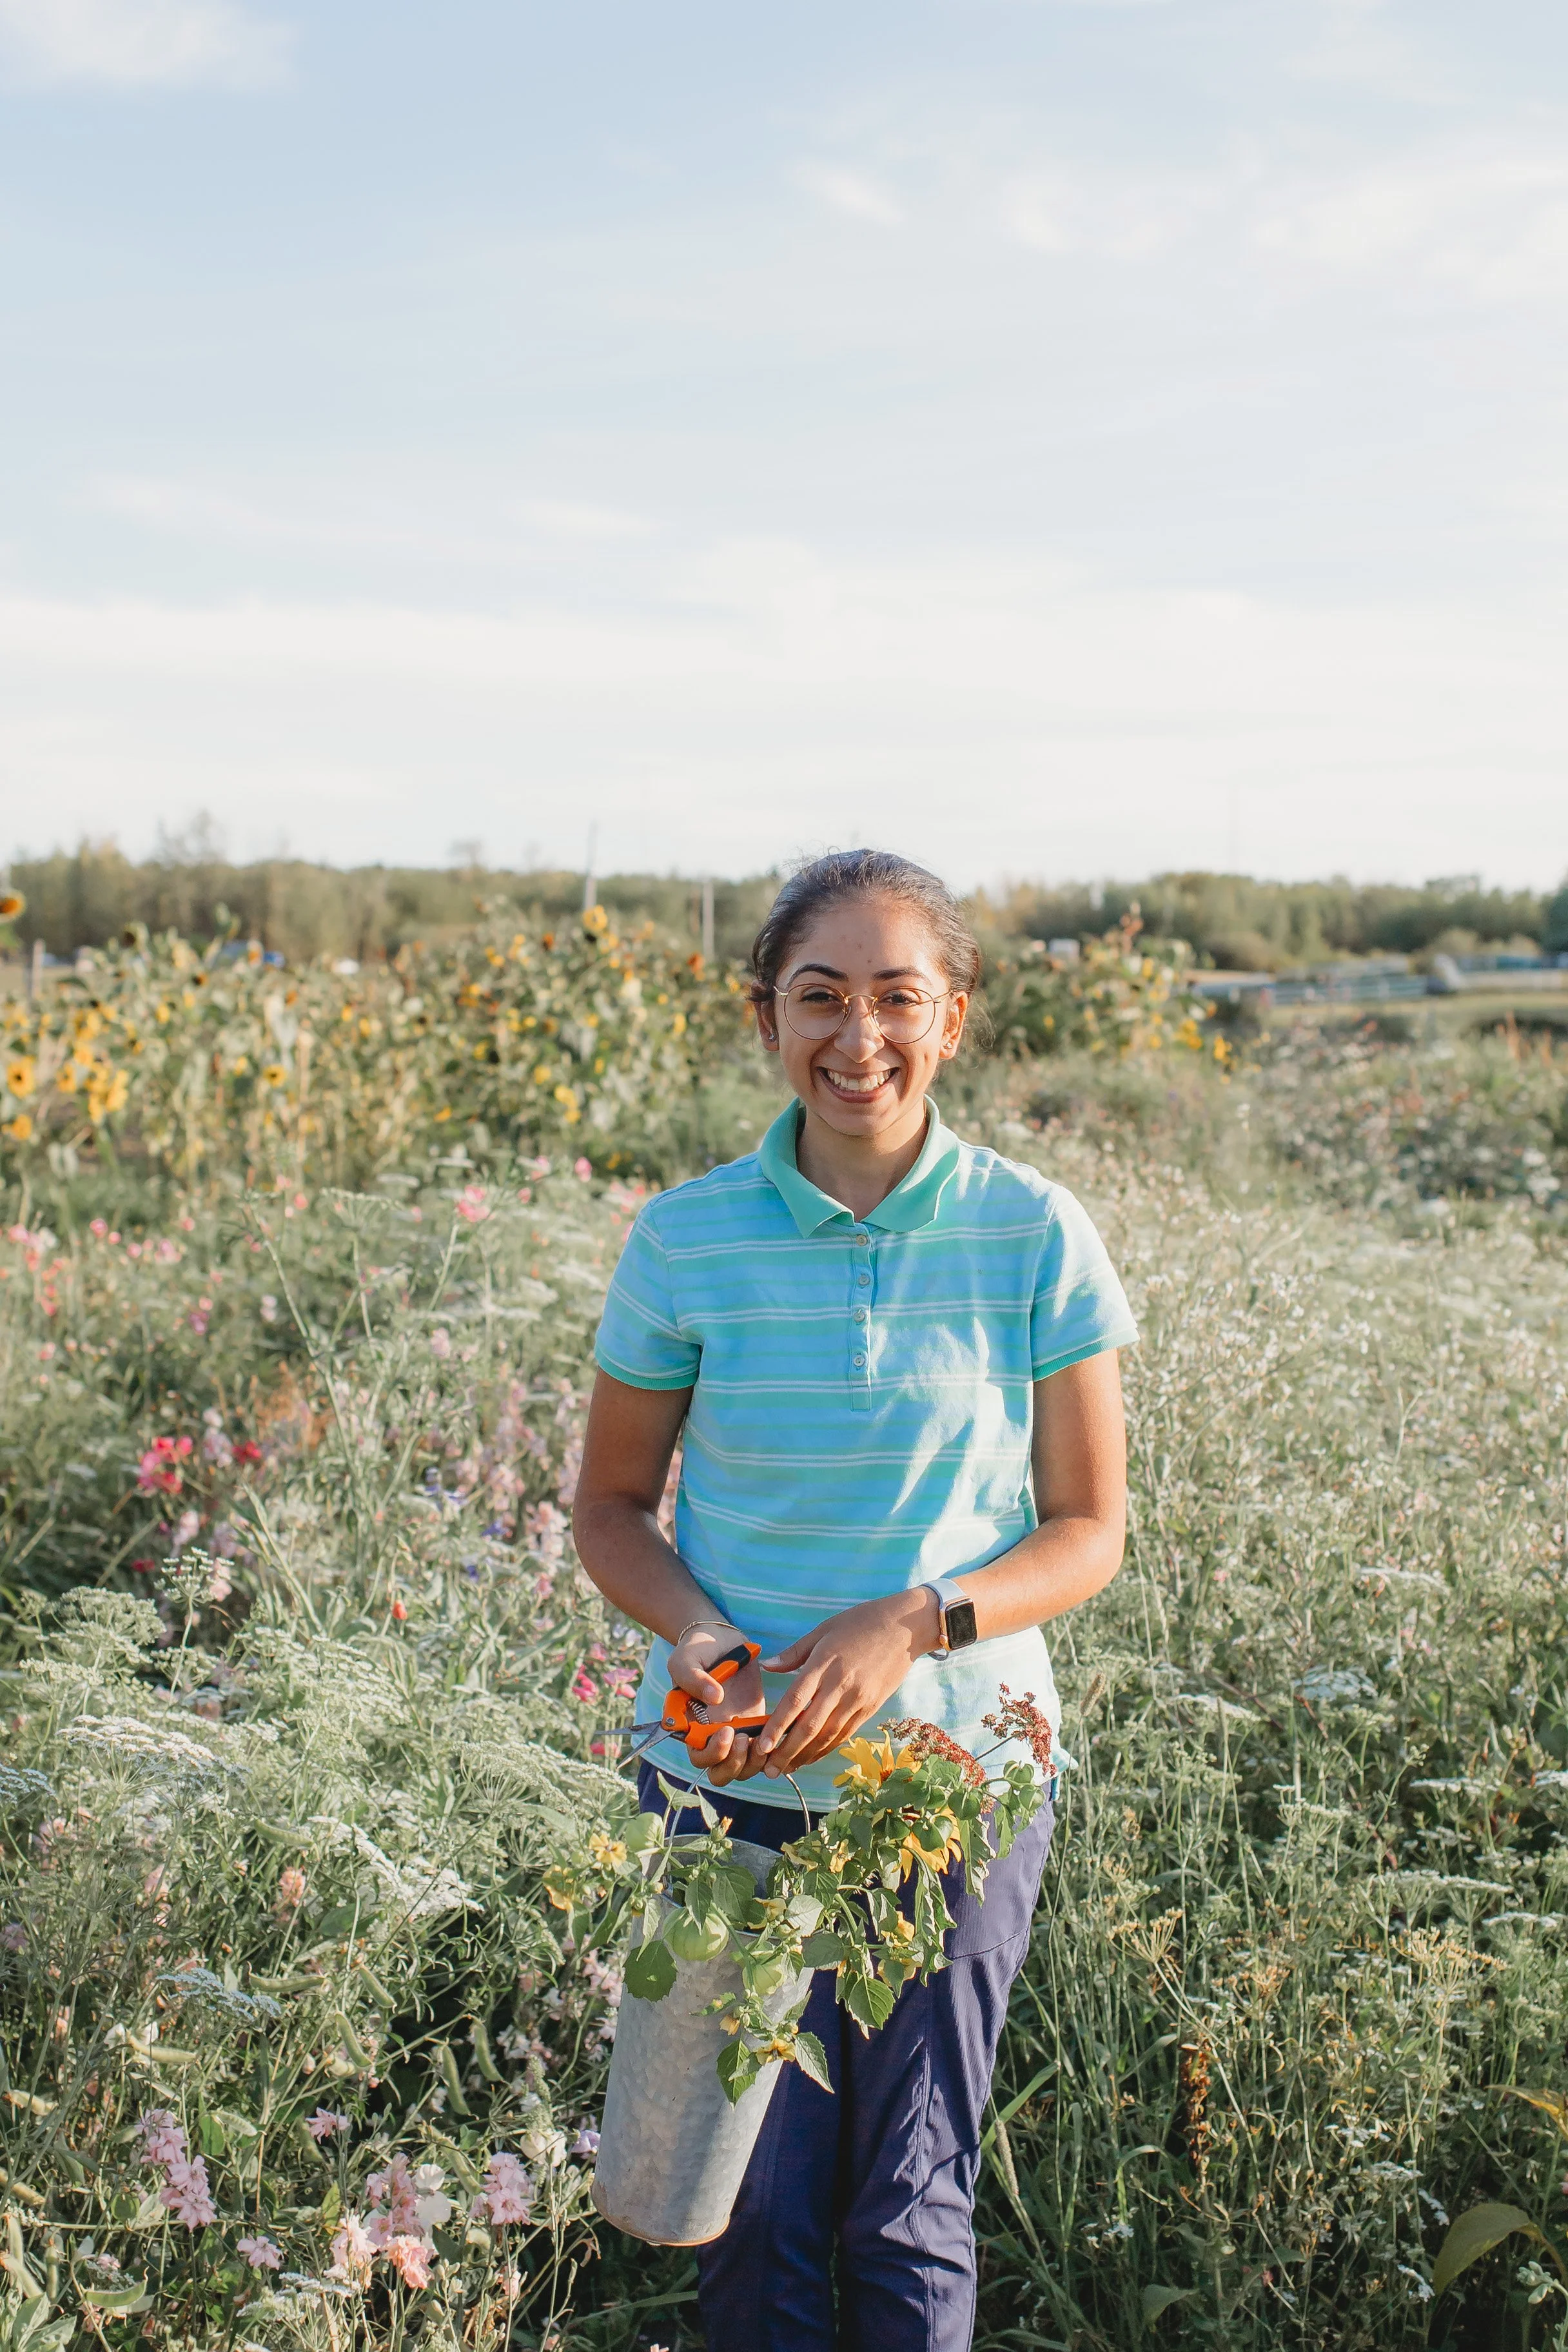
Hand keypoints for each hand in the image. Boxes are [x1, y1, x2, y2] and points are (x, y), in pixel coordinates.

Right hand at [666, 1627, 765, 1788]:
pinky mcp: (756, 1727)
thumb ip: (693, 1678)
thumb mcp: (686, 1658)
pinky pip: (764, 1753)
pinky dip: (772, 1752)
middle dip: (735, 1764)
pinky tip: (778, 1734)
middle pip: (721, 1773)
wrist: (721, 1639)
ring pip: (744, 1769)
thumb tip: (715, 1698)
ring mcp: (735, 1734)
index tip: (727, 1730)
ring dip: (754, 1761)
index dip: (714, 1753)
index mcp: (691, 1727)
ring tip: (762, 1737)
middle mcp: (712, 1737)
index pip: (699, 1758)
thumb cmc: (697, 1649)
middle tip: (744, 1738)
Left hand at [751, 1588, 941, 1778]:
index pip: (795, 1700)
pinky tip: (810, 1757)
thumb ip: (794, 1653)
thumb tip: (766, 1666)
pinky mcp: (870, 1707)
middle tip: (768, 1770)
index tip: (761, 1745)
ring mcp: (857, 1699)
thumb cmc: (861, 1622)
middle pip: (809, 1726)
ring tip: (785, 1769)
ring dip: (804, 1756)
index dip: (777, 1726)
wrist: (906, 1626)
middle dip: (787, 1751)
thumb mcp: (824, 1629)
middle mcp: (840, 1685)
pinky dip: (825, 1749)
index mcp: (824, 1663)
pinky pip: (844, 1733)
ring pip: (827, 1736)